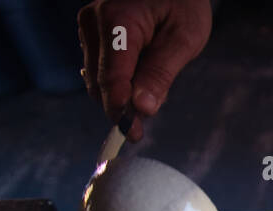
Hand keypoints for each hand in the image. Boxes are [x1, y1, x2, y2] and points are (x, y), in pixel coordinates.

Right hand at [78, 0, 212, 140]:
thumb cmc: (183, 3)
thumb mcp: (184, 38)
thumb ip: (161, 74)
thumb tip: (142, 108)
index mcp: (117, 21)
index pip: (111, 78)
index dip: (121, 111)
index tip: (133, 135)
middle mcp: (94, 22)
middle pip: (99, 83)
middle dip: (121, 106)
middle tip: (145, 122)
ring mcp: (88, 27)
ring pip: (96, 79)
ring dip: (120, 94)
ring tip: (149, 88)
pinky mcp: (91, 33)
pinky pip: (99, 68)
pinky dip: (117, 81)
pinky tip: (138, 77)